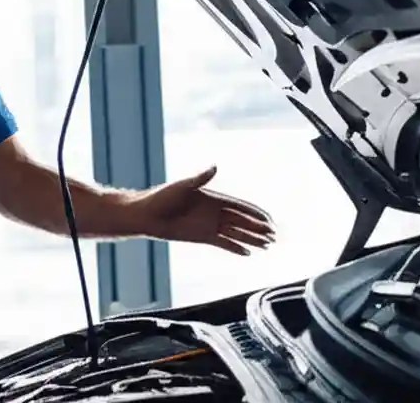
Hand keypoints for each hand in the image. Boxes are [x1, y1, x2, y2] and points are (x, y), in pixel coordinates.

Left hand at [127, 166, 273, 254]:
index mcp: (212, 198)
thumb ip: (200, 178)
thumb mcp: (181, 187)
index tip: (270, 220)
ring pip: (236, 233)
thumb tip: (214, 166)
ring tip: (268, 245)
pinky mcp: (201, 237)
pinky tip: (248, 253)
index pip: (240, 206)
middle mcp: (213, 212)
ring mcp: (208, 225)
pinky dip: (235, 248)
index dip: (256, 213)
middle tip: (275, 236)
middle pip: (242, 221)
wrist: (145, 216)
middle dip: (259, 228)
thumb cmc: (160, 198)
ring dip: (252, 238)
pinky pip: (223, 243)